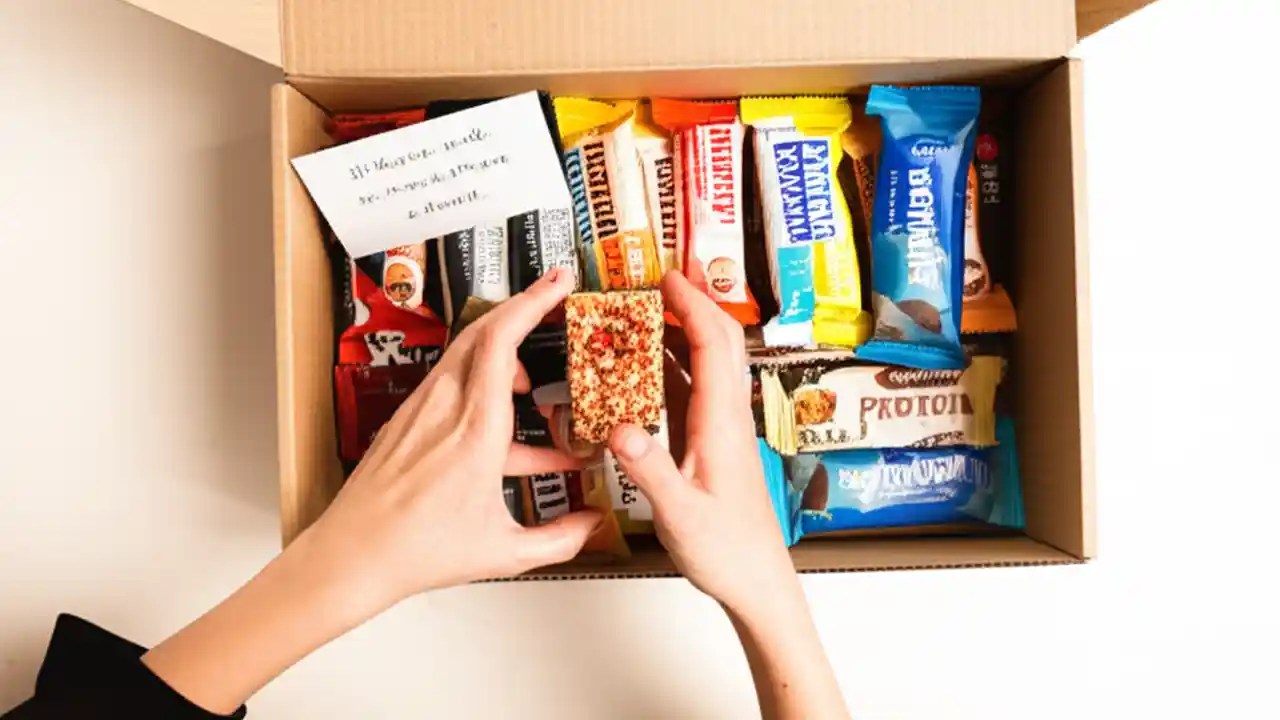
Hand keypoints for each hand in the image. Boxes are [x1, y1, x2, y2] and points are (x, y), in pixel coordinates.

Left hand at [304, 266, 602, 607]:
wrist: (352, 556)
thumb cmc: (417, 551)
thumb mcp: (504, 552)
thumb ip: (559, 539)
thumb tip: (592, 527)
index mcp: (476, 431)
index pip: (502, 341)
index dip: (533, 303)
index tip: (558, 285)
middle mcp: (445, 407)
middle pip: (483, 329)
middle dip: (522, 307)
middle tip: (554, 300)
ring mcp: (421, 408)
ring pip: (465, 353)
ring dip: (502, 353)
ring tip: (529, 384)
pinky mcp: (407, 418)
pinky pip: (450, 382)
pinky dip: (480, 383)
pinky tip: (499, 425)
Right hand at [607, 271, 796, 615]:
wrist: (757, 582)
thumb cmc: (727, 552)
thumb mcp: (680, 514)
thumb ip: (650, 470)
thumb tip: (620, 427)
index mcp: (721, 424)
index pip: (712, 347)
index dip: (692, 306)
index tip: (666, 279)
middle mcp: (726, 418)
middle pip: (718, 344)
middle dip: (692, 306)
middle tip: (657, 283)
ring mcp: (721, 430)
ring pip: (705, 367)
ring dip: (680, 336)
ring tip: (644, 317)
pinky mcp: (712, 446)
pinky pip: (692, 394)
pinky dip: (671, 372)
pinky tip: (645, 372)